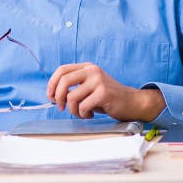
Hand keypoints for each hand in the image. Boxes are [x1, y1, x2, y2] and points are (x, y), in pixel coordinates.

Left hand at [46, 63, 165, 120]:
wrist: (132, 102)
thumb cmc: (107, 98)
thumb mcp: (90, 87)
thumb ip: (75, 86)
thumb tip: (53, 95)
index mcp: (87, 67)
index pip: (62, 70)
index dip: (52, 84)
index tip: (50, 97)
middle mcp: (92, 71)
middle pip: (64, 81)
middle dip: (58, 97)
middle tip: (61, 107)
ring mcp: (98, 81)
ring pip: (72, 97)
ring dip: (73, 110)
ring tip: (81, 113)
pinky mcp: (103, 93)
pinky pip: (82, 106)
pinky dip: (82, 114)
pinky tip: (89, 114)